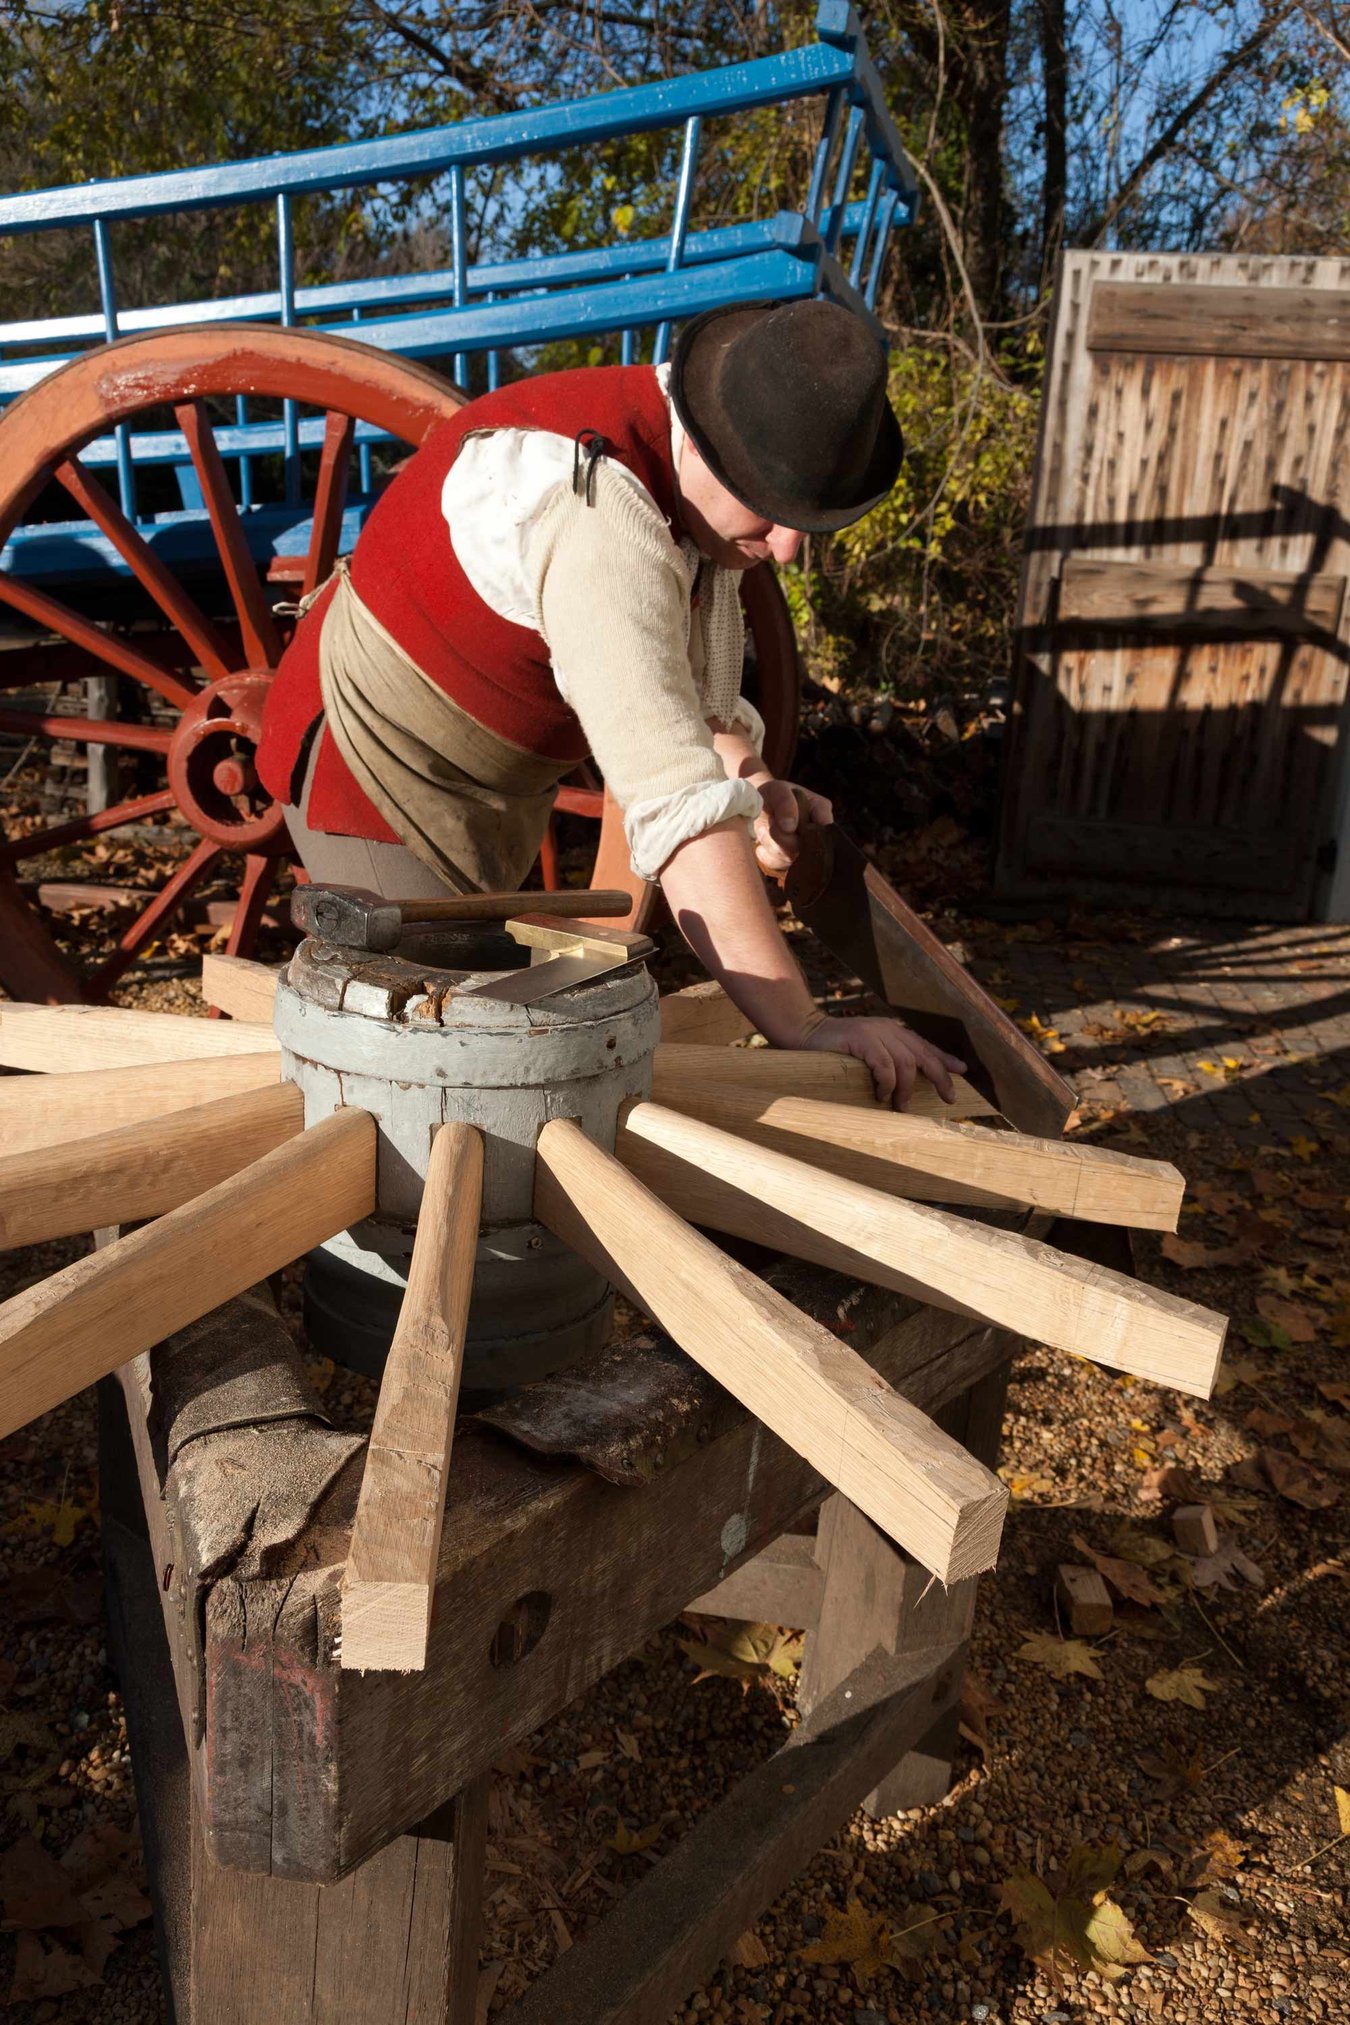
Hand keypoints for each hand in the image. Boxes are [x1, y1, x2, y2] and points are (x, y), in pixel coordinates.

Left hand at [751, 778, 832, 874]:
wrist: (755, 808)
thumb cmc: (770, 795)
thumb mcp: (776, 789)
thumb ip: (785, 802)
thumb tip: (789, 828)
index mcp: (820, 810)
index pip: (824, 828)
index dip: (807, 831)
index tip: (787, 824)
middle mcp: (817, 833)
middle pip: (804, 846)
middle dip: (781, 834)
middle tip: (772, 820)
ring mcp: (805, 851)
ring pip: (788, 857)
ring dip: (771, 842)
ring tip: (768, 827)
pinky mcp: (790, 863)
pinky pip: (777, 865)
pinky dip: (765, 853)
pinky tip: (765, 840)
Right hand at [798, 1014, 965, 1106]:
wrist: (803, 1032)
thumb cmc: (833, 1052)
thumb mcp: (865, 1055)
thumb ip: (885, 1063)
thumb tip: (904, 1089)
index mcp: (891, 1031)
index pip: (924, 1046)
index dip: (945, 1059)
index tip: (962, 1072)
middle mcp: (888, 1029)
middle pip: (923, 1055)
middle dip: (940, 1077)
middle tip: (948, 1099)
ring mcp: (874, 1032)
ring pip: (906, 1063)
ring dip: (906, 1089)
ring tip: (902, 1107)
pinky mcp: (860, 1038)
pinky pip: (884, 1065)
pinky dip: (887, 1083)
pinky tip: (881, 1095)